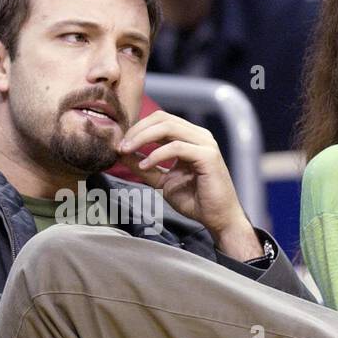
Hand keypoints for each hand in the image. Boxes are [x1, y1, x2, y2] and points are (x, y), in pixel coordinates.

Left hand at [117, 111, 261, 258]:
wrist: (217, 218)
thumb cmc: (195, 200)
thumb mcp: (162, 181)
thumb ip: (145, 167)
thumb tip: (123, 154)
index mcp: (190, 138)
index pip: (160, 120)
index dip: (138, 128)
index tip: (120, 144)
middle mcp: (199, 136)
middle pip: (162, 119)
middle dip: (137, 130)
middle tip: (121, 146)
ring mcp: (205, 144)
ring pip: (168, 128)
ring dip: (143, 138)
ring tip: (126, 152)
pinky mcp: (208, 156)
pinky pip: (177, 147)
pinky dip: (157, 155)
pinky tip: (144, 165)